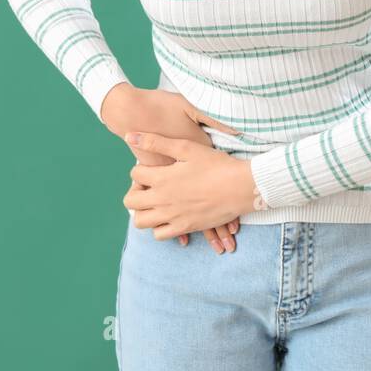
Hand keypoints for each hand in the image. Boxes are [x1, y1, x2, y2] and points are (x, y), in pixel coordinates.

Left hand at [100, 83, 244, 250]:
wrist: (240, 187)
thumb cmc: (215, 164)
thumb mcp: (186, 147)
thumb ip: (155, 142)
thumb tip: (130, 135)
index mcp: (161, 178)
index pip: (134, 175)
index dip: (141, 170)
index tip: (153, 169)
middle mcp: (162, 199)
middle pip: (130, 201)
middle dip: (135, 192)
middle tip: (149, 187)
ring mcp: (172, 216)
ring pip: (140, 221)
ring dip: (144, 211)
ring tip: (156, 202)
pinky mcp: (184, 227)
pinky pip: (159, 235)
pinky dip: (160, 227)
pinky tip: (169, 215)